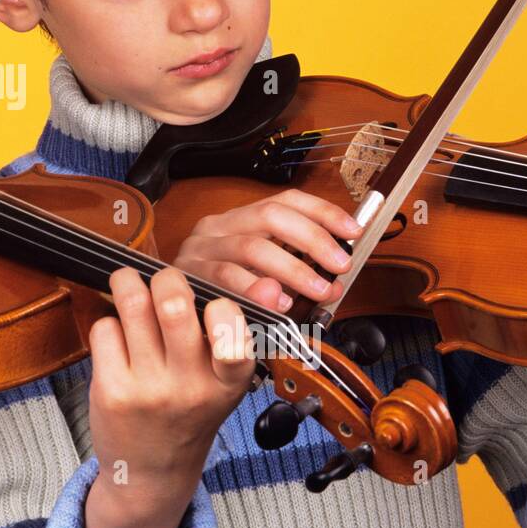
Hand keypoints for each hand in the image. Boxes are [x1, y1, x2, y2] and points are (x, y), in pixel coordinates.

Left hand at [84, 266, 252, 527]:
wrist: (150, 472)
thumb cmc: (188, 414)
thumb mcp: (222, 385)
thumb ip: (231, 337)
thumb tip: (266, 282)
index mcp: (227, 381)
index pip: (233, 333)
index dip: (221, 307)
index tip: (210, 305)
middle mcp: (189, 386)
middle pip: (173, 303)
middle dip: (166, 279)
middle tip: (162, 282)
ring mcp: (148, 388)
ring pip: (133, 305)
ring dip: (128, 283)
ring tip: (129, 284)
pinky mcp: (112, 389)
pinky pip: (105, 328)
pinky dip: (109, 323)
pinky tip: (117, 337)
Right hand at [171, 188, 362, 313]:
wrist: (173, 327)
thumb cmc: (223, 300)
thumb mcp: (260, 277)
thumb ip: (293, 269)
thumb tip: (336, 272)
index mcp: (237, 221)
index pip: (284, 201)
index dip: (322, 212)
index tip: (353, 229)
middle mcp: (216, 228)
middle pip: (270, 216)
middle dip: (312, 239)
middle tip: (339, 265)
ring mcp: (199, 251)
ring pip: (251, 247)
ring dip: (292, 270)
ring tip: (317, 290)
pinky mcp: (188, 277)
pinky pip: (226, 279)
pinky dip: (257, 290)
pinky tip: (278, 303)